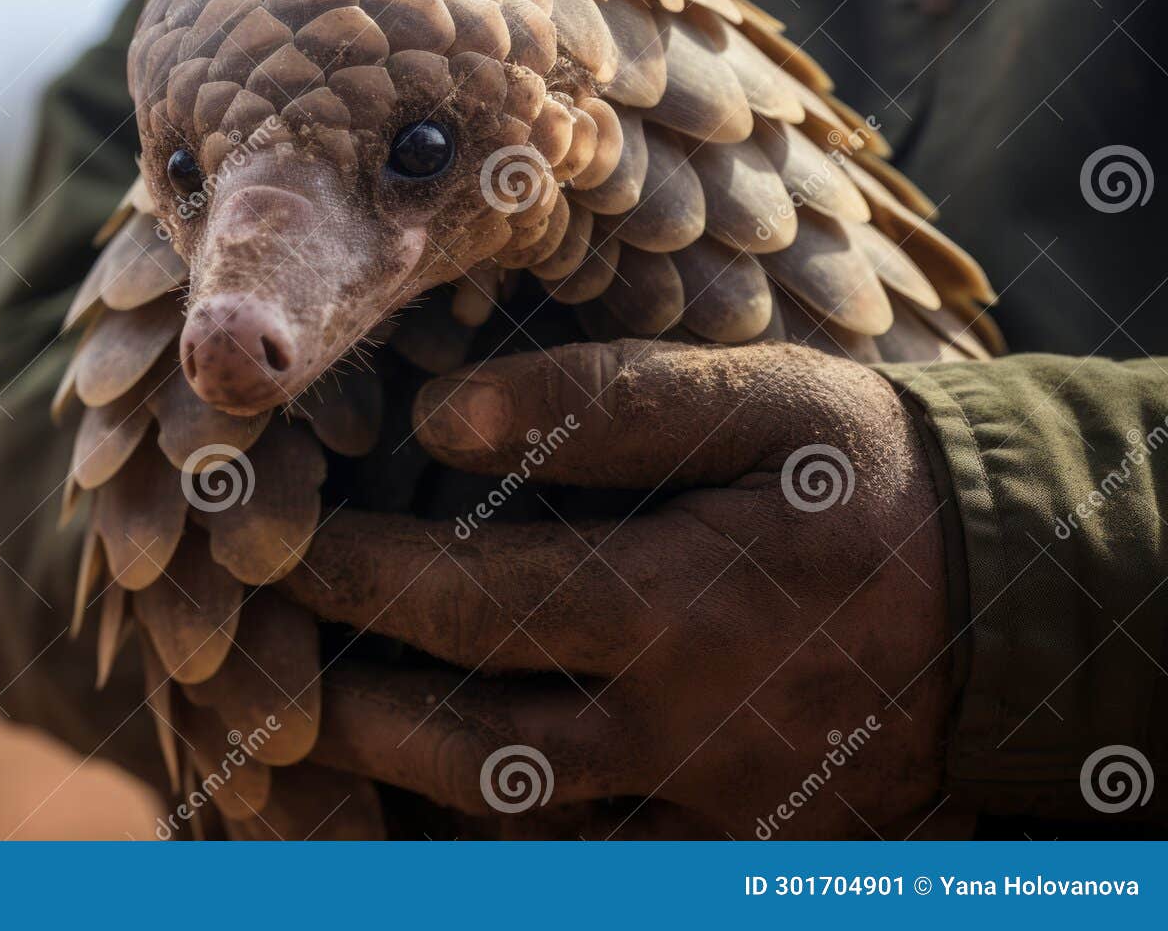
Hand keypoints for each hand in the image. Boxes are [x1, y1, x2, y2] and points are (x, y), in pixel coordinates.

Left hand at [284, 340, 957, 837]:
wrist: (1001, 593)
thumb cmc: (864, 474)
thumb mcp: (760, 403)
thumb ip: (604, 407)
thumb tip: (444, 426)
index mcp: (684, 596)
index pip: (471, 599)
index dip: (352, 579)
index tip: (267, 547)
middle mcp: (683, 718)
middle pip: (474, 729)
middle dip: (345, 695)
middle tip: (257, 663)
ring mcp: (702, 795)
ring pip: (518, 813)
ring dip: (397, 778)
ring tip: (311, 731)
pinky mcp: (727, 838)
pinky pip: (588, 855)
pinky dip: (496, 835)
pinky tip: (429, 801)